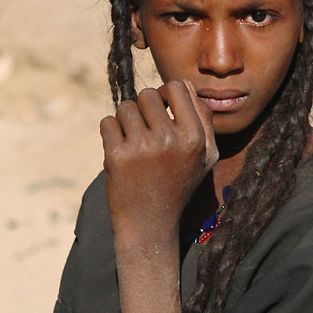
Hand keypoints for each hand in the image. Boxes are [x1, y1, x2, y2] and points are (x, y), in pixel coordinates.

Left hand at [100, 80, 217, 243]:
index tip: (160, 110)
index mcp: (195, 138)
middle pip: (147, 94)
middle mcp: (170, 140)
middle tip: (145, 133)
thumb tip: (184, 86)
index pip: (176, 87)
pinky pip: (108, 122)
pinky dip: (110, 133)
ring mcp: (142, 148)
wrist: (150, 226)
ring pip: (125, 107)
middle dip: (143, 109)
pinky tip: (121, 152)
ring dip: (126, 122)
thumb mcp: (205, 158)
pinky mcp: (117, 155)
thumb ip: (203, 120)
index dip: (165, 94)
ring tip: (134, 145)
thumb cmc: (178, 187)